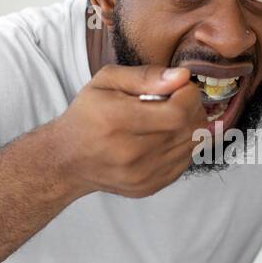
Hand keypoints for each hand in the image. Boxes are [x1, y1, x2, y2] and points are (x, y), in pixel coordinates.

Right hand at [53, 64, 204, 197]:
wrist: (68, 160)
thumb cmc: (88, 115)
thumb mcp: (107, 81)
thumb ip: (146, 75)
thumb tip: (182, 76)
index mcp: (119, 120)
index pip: (178, 112)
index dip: (189, 96)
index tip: (180, 87)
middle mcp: (131, 153)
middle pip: (189, 130)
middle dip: (193, 109)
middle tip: (177, 100)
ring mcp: (142, 175)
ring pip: (191, 146)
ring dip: (189, 127)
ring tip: (170, 117)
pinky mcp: (149, 187)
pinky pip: (184, 163)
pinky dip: (182, 146)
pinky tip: (165, 136)